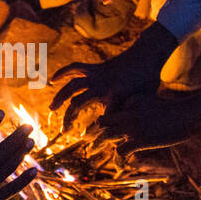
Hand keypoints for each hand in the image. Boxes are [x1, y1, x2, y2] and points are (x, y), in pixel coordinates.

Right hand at [51, 24, 178, 130]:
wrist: (148, 54)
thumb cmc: (149, 80)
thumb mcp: (143, 102)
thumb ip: (129, 116)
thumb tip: (124, 135)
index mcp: (116, 97)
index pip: (101, 121)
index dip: (93, 135)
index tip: (88, 146)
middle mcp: (102, 86)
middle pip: (78, 104)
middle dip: (69, 118)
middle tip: (64, 131)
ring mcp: (97, 76)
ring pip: (72, 87)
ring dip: (60, 97)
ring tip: (51, 108)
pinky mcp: (95, 68)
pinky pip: (75, 68)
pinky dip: (63, 72)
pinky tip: (52, 80)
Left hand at [95, 89, 200, 155]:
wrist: (189, 113)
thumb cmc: (178, 110)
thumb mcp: (156, 104)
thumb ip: (143, 110)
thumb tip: (136, 117)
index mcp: (131, 101)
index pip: (113, 112)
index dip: (106, 121)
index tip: (99, 127)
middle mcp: (128, 112)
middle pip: (104, 122)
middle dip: (94, 132)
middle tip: (86, 139)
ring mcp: (132, 126)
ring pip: (106, 136)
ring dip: (96, 145)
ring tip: (90, 152)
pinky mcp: (138, 140)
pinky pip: (121, 151)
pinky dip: (118, 158)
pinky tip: (118, 163)